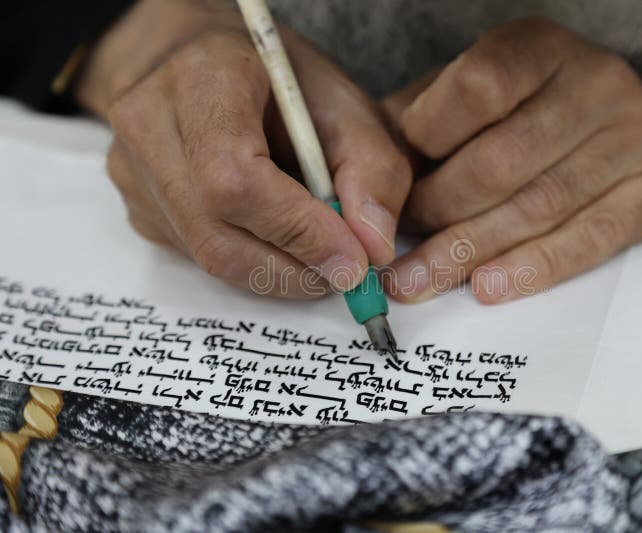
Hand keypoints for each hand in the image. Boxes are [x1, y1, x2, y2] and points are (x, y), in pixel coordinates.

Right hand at [74, 0, 410, 297]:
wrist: (208, 65)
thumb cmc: (280, 82)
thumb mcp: (346, 104)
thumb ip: (373, 170)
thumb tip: (373, 249)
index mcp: (202, 79)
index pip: (234, 178)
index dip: (297, 230)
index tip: (353, 259)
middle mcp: (149, 125)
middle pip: (215, 234)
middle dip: (294, 268)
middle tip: (346, 271)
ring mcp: (133, 172)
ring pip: (208, 256)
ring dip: (278, 272)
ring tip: (320, 252)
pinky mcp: (139, 209)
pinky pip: (199, 259)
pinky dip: (254, 263)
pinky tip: (278, 237)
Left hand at [382, 18, 641, 303]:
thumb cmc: (537, 109)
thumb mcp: (479, 93)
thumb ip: (423, 123)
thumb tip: (366, 180)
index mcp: (538, 49)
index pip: (478, 88)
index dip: (428, 139)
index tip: (396, 183)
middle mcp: (592, 83)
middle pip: (501, 161)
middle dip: (439, 213)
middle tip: (397, 251)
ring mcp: (633, 136)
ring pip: (538, 206)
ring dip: (468, 252)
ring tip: (418, 284)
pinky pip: (590, 238)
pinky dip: (532, 268)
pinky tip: (487, 288)